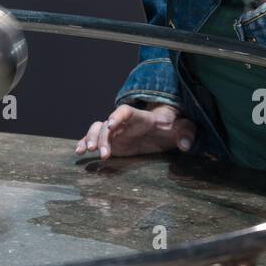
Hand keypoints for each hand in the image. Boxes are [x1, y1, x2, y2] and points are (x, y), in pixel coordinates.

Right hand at [75, 104, 195, 159]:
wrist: (164, 128)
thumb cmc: (173, 127)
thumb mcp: (184, 128)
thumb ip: (186, 134)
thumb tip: (186, 145)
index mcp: (141, 118)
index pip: (126, 112)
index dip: (117, 116)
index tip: (110, 125)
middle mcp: (124, 123)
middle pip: (107, 123)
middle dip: (102, 136)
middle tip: (102, 153)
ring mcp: (116, 132)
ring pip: (97, 129)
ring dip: (91, 139)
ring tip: (89, 153)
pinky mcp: (111, 142)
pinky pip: (95, 140)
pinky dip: (84, 143)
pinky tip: (79, 152)